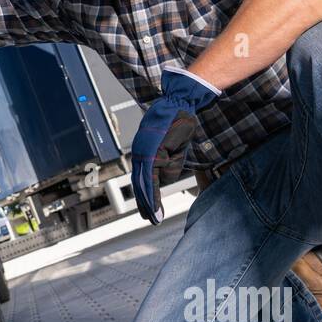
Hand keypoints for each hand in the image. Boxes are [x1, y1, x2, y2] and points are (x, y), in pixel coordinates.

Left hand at [130, 68, 220, 224]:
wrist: (181, 103)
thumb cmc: (178, 122)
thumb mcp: (175, 149)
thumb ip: (169, 164)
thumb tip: (164, 179)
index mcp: (145, 151)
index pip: (143, 177)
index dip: (145, 194)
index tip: (148, 209)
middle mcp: (140, 152)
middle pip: (140, 183)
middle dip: (144, 203)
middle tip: (149, 218)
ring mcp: (144, 152)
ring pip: (144, 184)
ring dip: (148, 203)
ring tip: (153, 218)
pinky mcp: (151, 153)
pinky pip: (150, 178)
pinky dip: (151, 194)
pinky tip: (153, 206)